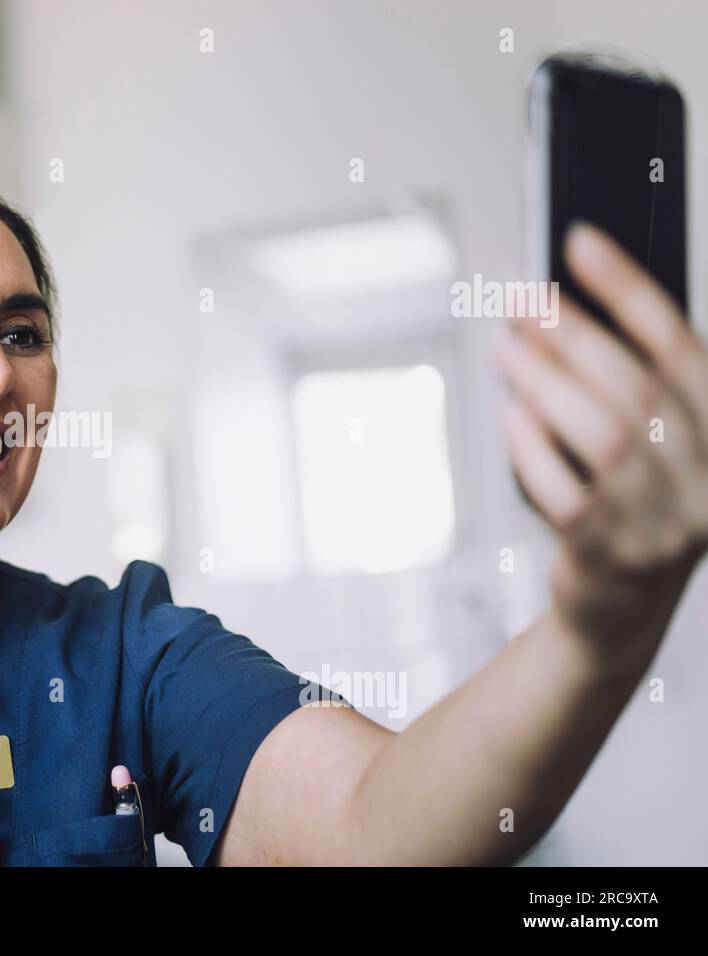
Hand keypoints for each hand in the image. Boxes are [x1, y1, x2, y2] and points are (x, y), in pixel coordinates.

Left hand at [493, 222, 707, 663]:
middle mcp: (707, 480)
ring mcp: (665, 526)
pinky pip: (570, 493)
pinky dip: (534, 448)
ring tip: (505, 349)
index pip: (680, 346)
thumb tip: (558, 310)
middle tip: (520, 300)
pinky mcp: (612, 559)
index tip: (578, 242)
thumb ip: (629, 385)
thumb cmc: (629, 508)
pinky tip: (510, 415)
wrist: (618, 613)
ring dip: (548, 383)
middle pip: (638, 387)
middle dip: (573, 333)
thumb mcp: (653, 447)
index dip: (627, 288)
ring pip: (606, 436)